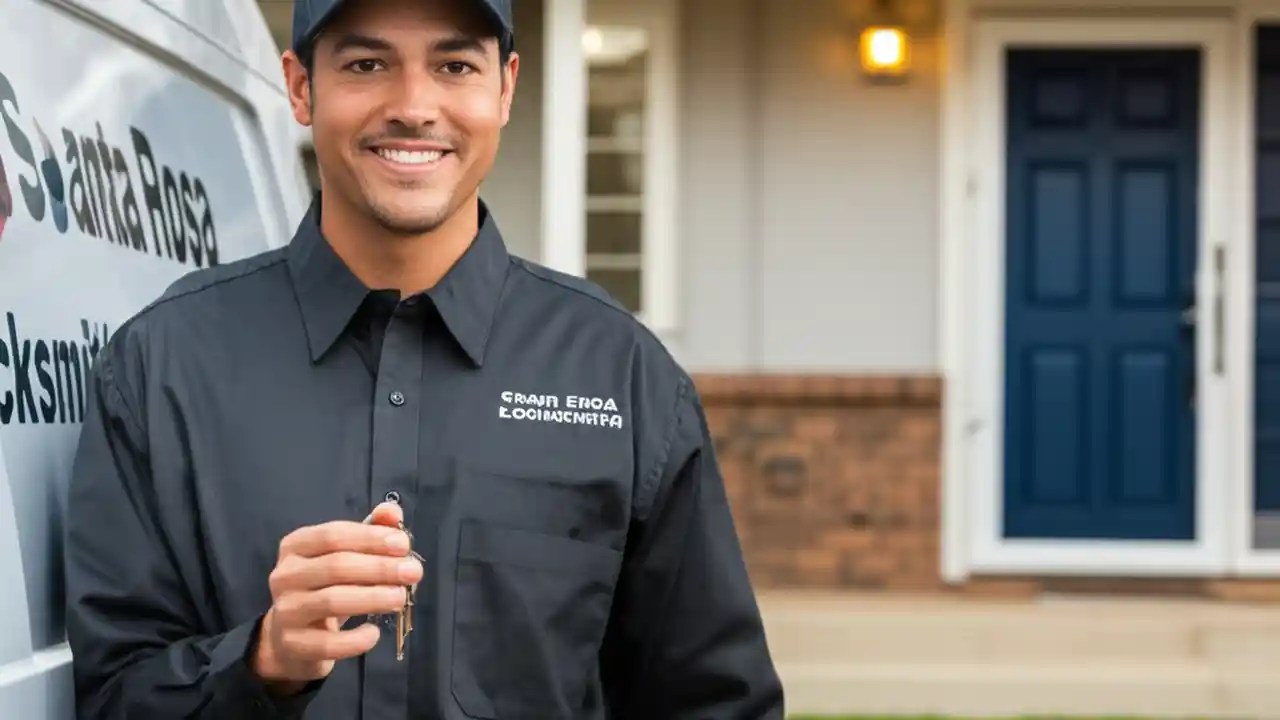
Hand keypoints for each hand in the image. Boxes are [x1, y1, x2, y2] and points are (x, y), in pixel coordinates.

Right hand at [251, 502, 422, 693]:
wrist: (292, 639)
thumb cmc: (324, 588)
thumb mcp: (344, 556)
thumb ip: (369, 531)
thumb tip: (393, 511)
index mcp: (296, 546)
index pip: (333, 535)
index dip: (371, 538)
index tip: (403, 544)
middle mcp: (285, 575)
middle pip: (336, 566)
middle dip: (380, 567)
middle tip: (413, 572)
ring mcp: (287, 611)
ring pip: (332, 601)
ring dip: (373, 598)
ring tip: (400, 597)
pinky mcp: (294, 645)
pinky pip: (329, 643)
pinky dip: (355, 639)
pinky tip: (374, 633)